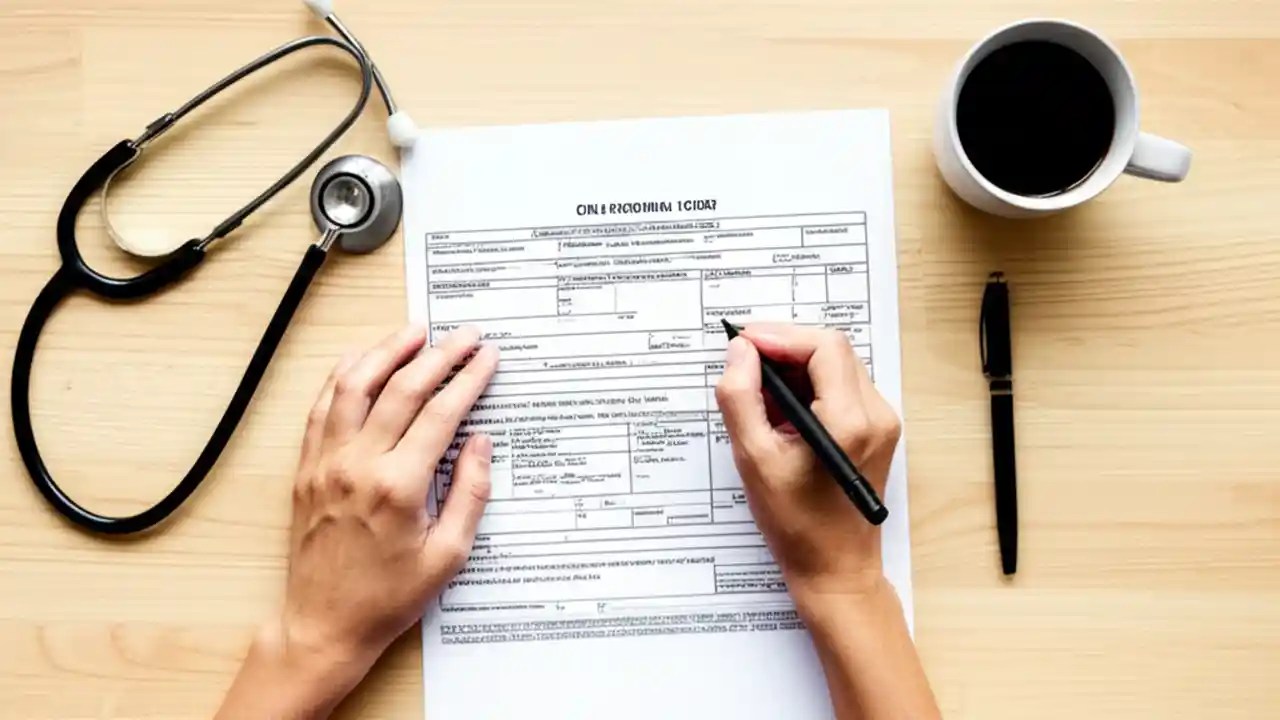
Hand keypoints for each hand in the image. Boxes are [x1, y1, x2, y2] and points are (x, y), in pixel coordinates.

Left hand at [216, 324, 498, 718]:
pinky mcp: (307, 469)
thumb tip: (479, 443)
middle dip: (438, 355)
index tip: (487, 358)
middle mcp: (358, 466)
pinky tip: (362, 359)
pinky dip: (343, 375)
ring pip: (355, 385)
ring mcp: (327, 463)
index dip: (468, 379)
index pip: (440, 414)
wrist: (323, 624)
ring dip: (386, 351)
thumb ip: (469, 494)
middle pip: (401, 389)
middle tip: (463, 336)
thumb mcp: (447, 556)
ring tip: (413, 332)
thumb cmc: (387, 598)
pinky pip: (323, 407)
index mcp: (398, 487)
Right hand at [714, 323, 901, 611]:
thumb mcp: (754, 458)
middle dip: (784, 348)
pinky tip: (777, 408)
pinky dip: (807, 386)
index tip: (742, 342)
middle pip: (831, 350)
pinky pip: (840, 388)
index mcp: (851, 422)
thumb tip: (739, 353)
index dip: (779, 336)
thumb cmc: (796, 525)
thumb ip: (741, 397)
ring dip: (794, 367)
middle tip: (742, 361)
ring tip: (756, 390)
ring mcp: (881, 422)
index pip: (822, 347)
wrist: (835, 569)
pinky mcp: (875, 430)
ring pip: (835, 366)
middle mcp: (876, 415)